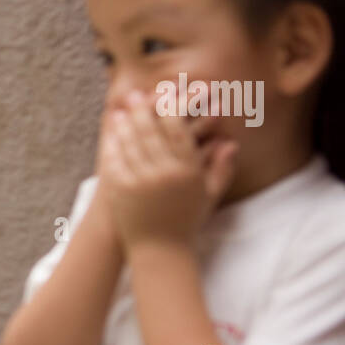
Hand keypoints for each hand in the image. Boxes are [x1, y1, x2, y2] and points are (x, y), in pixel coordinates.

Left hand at [100, 89, 237, 249]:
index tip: (164, 94)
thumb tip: (232, 142)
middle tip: (136, 95)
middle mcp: (164, 174)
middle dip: (143, 110)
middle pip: (151, 132)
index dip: (170, 109)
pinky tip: (112, 133)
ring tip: (122, 110)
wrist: (159, 250)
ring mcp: (140, 182)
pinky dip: (114, 143)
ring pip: (131, 143)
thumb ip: (221, 167)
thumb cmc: (186, 221)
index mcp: (187, 172)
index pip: (177, 131)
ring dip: (126, 123)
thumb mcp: (209, 195)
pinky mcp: (121, 190)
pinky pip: (116, 160)